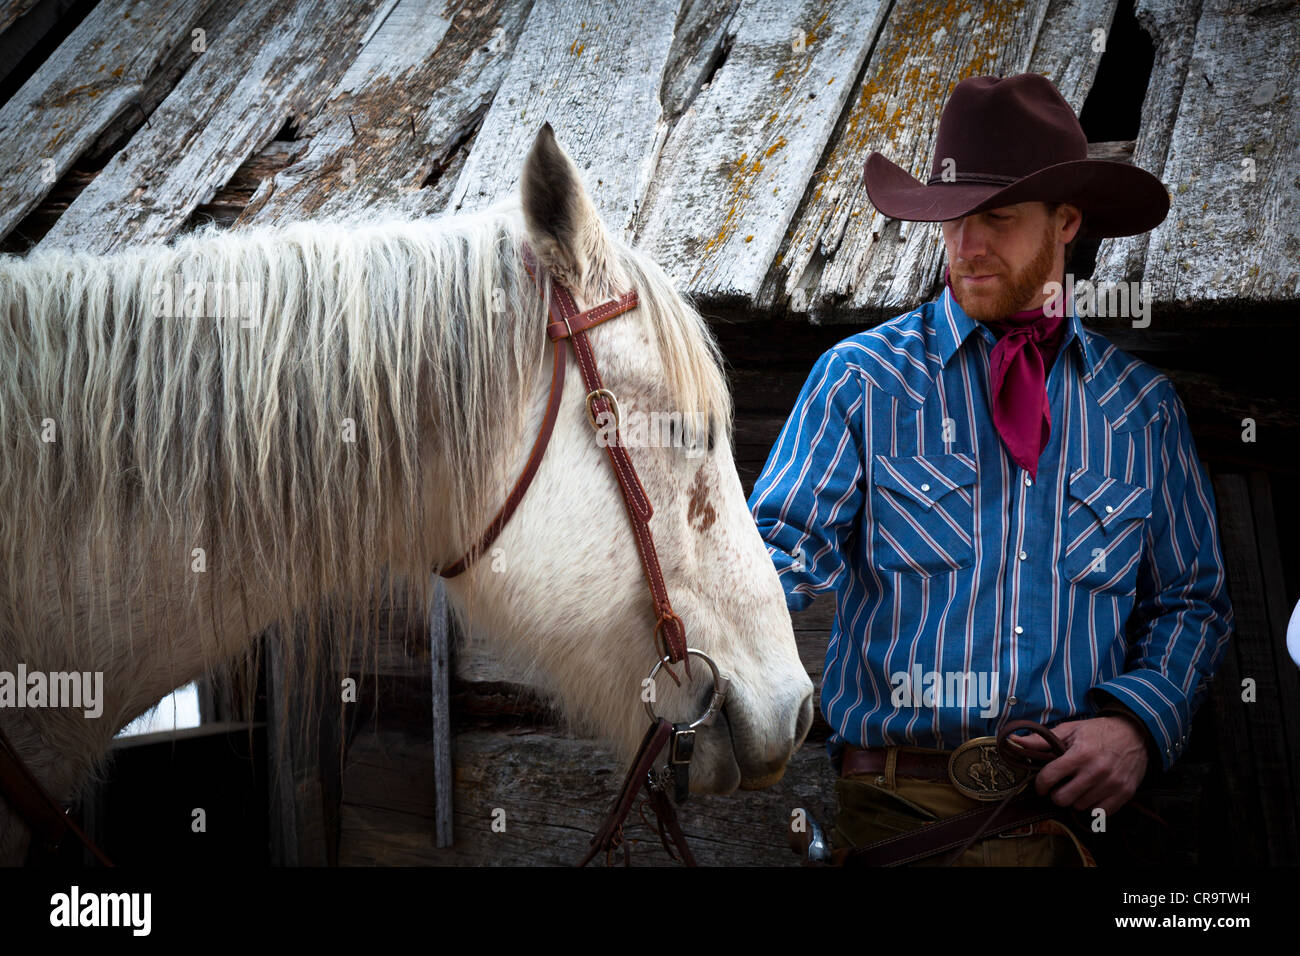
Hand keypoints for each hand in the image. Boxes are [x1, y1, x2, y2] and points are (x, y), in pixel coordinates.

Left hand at [1008, 717, 1146, 815]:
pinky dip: (1092, 806)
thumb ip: (1041, 740)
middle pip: (1063, 798)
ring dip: (1074, 799)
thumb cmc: (1098, 731)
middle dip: (1056, 794)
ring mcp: (1112, 784)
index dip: (1040, 784)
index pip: (1050, 777)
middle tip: (1059, 786)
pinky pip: (1100, 813)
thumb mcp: (1070, 730)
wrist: (1135, 734)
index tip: (1041, 785)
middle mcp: (1097, 770)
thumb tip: (1013, 742)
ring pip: (1080, 806)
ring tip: (1077, 787)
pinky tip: (1090, 794)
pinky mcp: (1125, 794)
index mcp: (1081, 753)